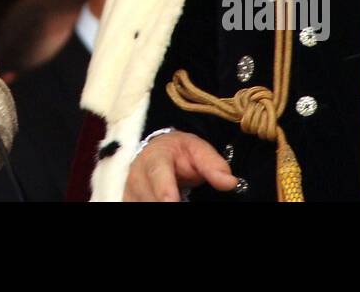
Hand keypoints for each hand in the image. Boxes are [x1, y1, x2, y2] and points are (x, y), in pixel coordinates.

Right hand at [124, 130, 238, 201]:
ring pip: (145, 207)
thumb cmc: (179, 152)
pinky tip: (175, 201)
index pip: (157, 174)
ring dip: (165, 207)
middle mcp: (137, 176)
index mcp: (154, 158)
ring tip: (182, 198)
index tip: (172, 201)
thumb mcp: (197, 150)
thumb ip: (213, 164)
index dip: (164, 190)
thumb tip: (231, 182)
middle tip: (186, 200)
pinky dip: (156, 210)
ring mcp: (130, 192)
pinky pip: (140, 209)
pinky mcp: (128, 202)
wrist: (155, 152)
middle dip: (171, 203)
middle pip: (152, 199)